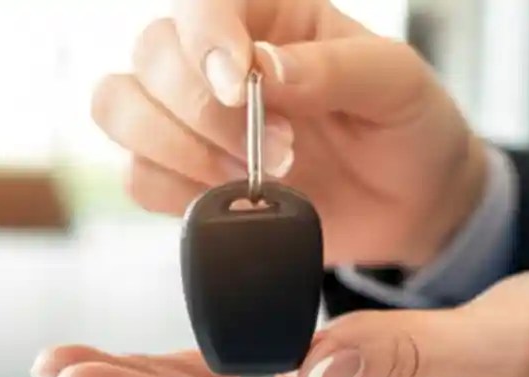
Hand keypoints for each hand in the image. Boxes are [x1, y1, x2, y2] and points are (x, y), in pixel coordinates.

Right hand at [93, 0, 487, 266]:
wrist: (408, 204)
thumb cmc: (405, 127)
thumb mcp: (395, 84)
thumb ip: (333, 68)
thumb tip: (265, 68)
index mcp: (266, 13)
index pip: (200, 0)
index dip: (203, 37)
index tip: (238, 84)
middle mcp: (216, 56)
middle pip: (149, 55)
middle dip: (203, 111)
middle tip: (281, 151)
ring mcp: (190, 117)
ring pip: (120, 109)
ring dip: (180, 151)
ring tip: (254, 178)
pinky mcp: (182, 176)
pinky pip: (138, 177)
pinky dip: (178, 194)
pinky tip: (235, 200)